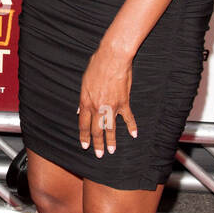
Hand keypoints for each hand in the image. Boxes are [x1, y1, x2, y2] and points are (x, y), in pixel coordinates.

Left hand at [78, 39, 137, 156]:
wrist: (112, 58)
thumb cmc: (97, 66)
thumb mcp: (84, 82)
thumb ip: (82, 98)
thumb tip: (79, 110)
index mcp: (85, 102)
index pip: (83, 124)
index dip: (84, 136)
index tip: (85, 145)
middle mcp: (97, 107)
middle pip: (96, 130)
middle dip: (97, 144)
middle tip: (99, 154)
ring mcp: (111, 106)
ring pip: (110, 128)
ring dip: (111, 141)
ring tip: (112, 151)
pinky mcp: (123, 102)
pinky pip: (128, 117)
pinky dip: (131, 126)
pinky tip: (134, 134)